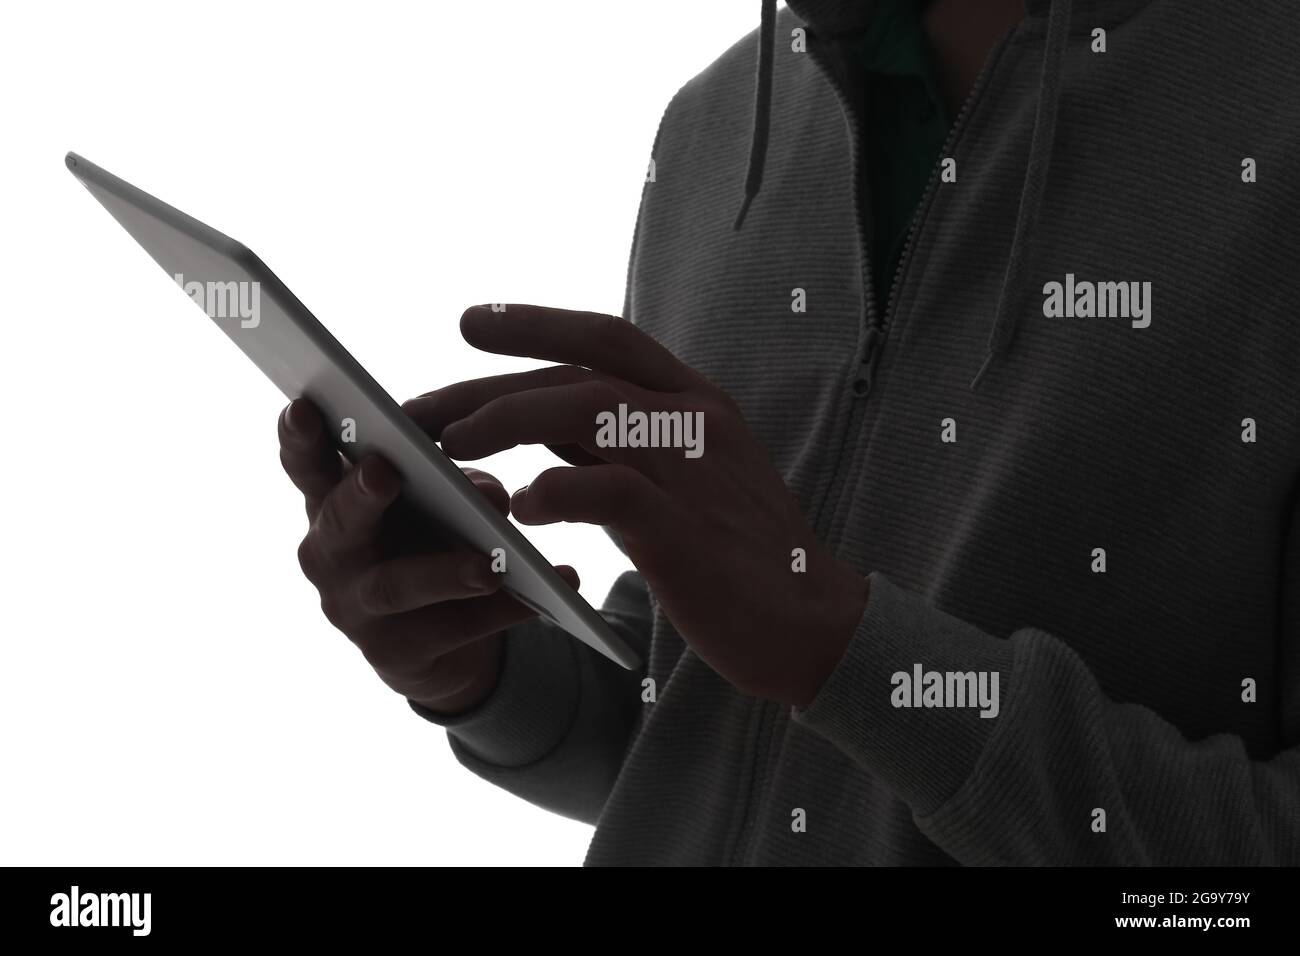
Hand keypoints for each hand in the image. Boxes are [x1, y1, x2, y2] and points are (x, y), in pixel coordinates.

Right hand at [278, 398, 579, 713]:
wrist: (446, 638)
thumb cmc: (432, 538)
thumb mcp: (439, 501)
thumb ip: (455, 484)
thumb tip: (488, 495)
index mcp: (332, 500)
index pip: (307, 464)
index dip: (299, 438)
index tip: (302, 407)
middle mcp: (329, 555)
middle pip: (340, 522)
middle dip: (360, 495)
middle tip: (385, 471)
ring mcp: (355, 610)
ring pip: (395, 586)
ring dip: (444, 571)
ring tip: (490, 566)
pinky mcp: (395, 656)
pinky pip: (449, 631)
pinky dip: (500, 612)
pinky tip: (543, 600)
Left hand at [403, 305, 867, 707]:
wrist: (809, 619)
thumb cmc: (735, 551)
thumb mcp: (679, 474)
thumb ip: (616, 441)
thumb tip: (534, 418)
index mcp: (695, 399)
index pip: (606, 337)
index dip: (534, 322)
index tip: (467, 322)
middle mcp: (695, 417)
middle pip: (575, 374)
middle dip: (490, 386)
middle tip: (424, 409)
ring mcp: (692, 468)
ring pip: (583, 411)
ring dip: (505, 422)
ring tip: (450, 449)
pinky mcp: (684, 528)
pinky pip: (606, 490)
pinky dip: (555, 492)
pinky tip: (520, 508)